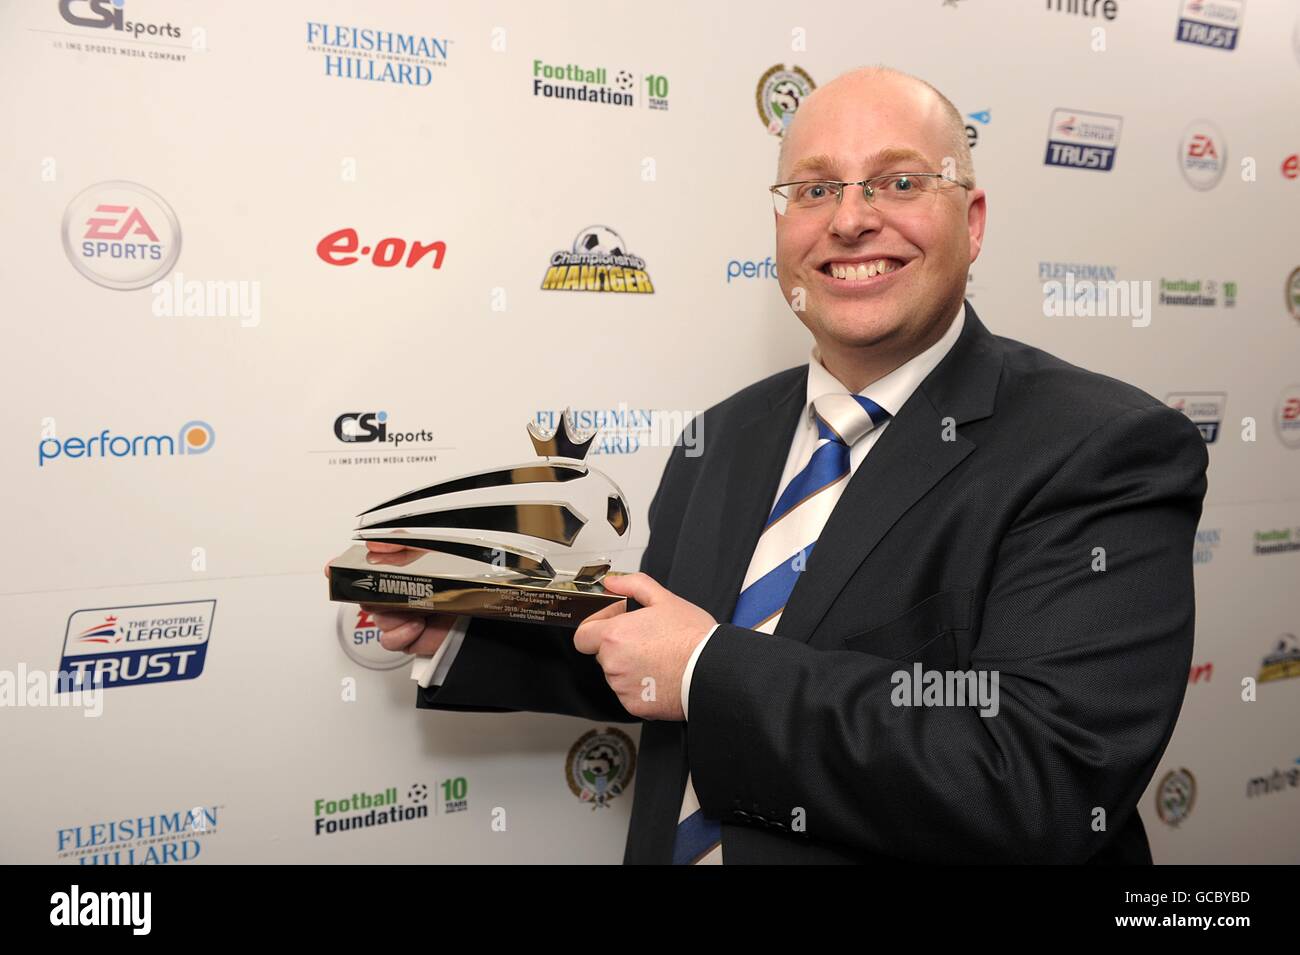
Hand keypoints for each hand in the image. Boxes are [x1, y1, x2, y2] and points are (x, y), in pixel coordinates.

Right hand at [325, 542, 457, 654]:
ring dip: (393, 615)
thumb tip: (375, 544)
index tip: (332, 569)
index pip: (361, 568)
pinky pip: (390, 641)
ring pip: (378, 620)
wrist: (482, 605)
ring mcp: (401, 616)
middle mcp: (395, 594)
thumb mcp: (432, 549)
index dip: (342, 570)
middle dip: (373, 596)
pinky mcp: (410, 638)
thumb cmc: (460, 577)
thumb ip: (402, 542)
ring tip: (414, 609)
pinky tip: (416, 624)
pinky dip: (401, 634)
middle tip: (388, 592)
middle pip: (365, 597)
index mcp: (397, 571)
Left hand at [572, 572, 714, 720]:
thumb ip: (633, 585)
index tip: (612, 626)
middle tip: (646, 639)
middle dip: (619, 646)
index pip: (582, 636)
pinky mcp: (635, 705)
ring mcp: (623, 687)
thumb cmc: (692, 636)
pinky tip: (660, 676)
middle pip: (603, 654)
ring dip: (630, 667)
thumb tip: (612, 582)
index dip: (595, 629)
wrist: (712, 670)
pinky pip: (630, 694)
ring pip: (617, 675)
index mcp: (614, 636)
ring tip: (658, 658)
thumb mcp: (664, 599)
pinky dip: (642, 687)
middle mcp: (613, 663)